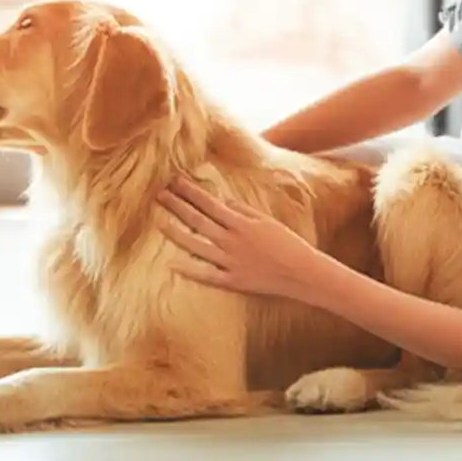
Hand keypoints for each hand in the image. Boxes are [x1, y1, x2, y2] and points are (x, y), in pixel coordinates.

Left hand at [156, 177, 325, 300]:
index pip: (210, 203)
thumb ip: (244, 210)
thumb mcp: (267, 221)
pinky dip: (189, 270)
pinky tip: (172, 264)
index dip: (191, 192)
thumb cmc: (287, 243)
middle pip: (198, 220)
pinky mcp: (232, 281)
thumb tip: (223, 201)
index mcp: (241, 223)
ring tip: (160, 222)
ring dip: (177, 233)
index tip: (176, 181)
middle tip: (159, 195)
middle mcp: (232, 241)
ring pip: (197, 246)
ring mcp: (230, 262)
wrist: (301, 272)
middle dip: (178, 206)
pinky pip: (206, 275)